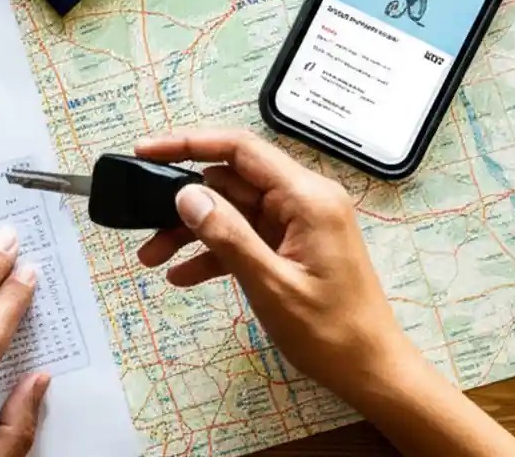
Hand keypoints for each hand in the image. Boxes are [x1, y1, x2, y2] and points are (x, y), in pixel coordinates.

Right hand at [134, 129, 417, 397]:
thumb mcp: (270, 284)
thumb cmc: (332, 333)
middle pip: (230, 181)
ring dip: (192, 231)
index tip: (145, 151)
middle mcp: (305, 200)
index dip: (187, 143)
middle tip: (142, 225)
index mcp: (307, 197)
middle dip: (182, 201)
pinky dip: (214, 251)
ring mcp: (299, 223)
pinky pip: (245, 235)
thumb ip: (227, 235)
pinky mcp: (294, 245)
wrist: (372, 370)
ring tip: (153, 256)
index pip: (239, 149)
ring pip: (232, 210)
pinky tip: (184, 274)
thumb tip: (187, 195)